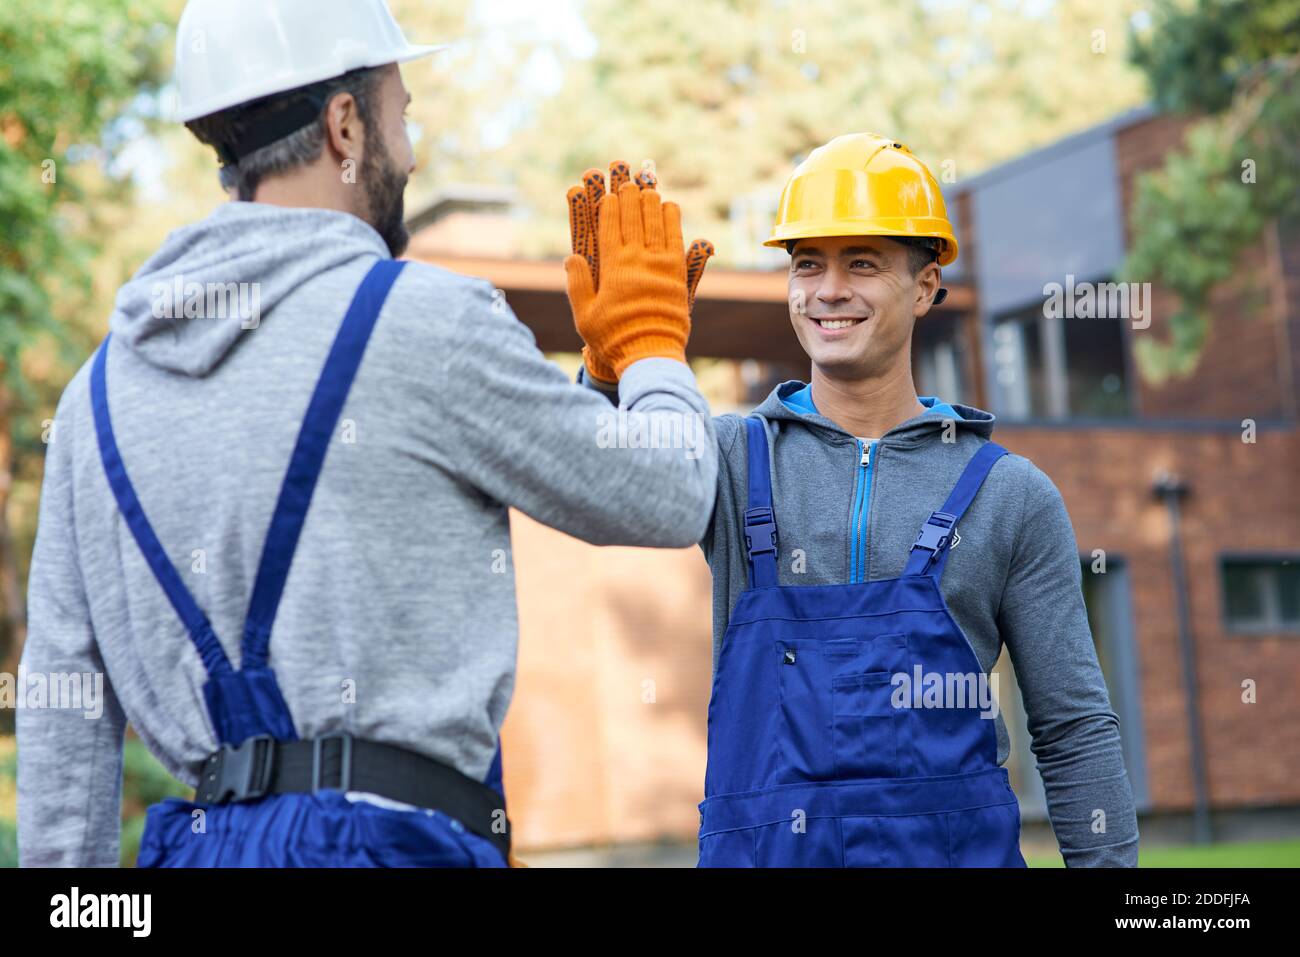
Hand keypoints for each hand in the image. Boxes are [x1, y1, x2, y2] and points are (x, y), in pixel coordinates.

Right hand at [566, 162, 713, 383]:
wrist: (649, 353)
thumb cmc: (613, 337)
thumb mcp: (585, 314)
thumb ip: (578, 284)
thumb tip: (572, 257)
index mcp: (613, 267)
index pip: (610, 227)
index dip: (609, 207)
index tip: (608, 194)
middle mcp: (637, 260)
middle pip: (633, 218)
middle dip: (629, 197)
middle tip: (627, 181)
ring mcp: (660, 265)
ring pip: (656, 223)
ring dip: (651, 202)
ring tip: (648, 187)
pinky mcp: (678, 273)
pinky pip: (676, 238)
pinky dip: (672, 219)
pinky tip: (669, 206)